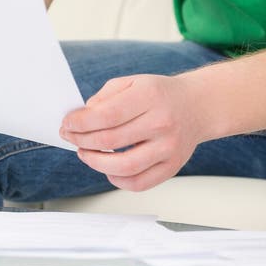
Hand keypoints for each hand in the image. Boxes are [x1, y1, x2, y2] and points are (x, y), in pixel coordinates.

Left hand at [59, 73, 205, 191]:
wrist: (197, 106)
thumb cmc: (160, 93)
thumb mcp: (132, 82)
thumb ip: (105, 96)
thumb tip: (83, 117)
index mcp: (149, 96)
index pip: (106, 115)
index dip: (81, 123)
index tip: (67, 124)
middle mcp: (161, 122)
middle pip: (111, 140)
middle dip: (82, 140)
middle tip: (70, 137)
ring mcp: (168, 148)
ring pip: (124, 166)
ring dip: (95, 162)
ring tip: (84, 153)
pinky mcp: (172, 167)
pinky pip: (139, 183)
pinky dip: (117, 179)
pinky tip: (107, 168)